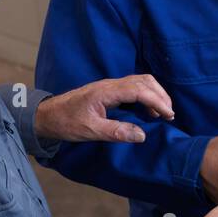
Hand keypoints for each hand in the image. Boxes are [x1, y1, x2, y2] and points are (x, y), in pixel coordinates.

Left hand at [34, 74, 174, 142]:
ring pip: (140, 82)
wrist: (47, 115)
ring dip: (155, 94)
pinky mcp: (109, 91)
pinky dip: (147, 95)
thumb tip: (142, 135)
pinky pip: (134, 87)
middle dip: (161, 95)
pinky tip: (148, 110)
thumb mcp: (91, 131)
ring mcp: (110, 87)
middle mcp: (110, 85)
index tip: (168, 115)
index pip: (139, 89)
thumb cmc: (66, 122)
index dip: (157, 101)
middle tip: (170, 115)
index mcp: (106, 91)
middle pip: (144, 81)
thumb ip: (116, 132)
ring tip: (163, 112)